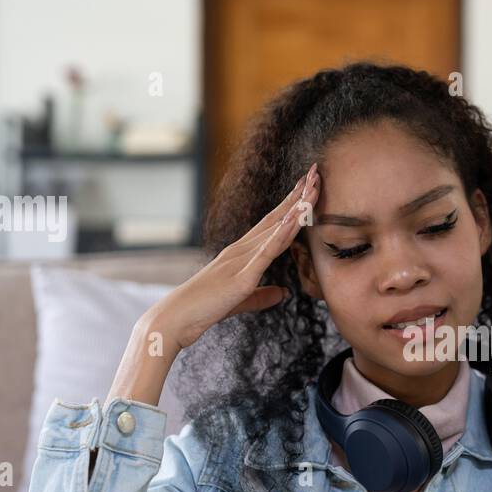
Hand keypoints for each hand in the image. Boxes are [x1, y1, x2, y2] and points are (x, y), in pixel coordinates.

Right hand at [147, 162, 320, 350]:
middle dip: (298, 196)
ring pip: (275, 229)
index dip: (291, 205)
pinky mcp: (241, 277)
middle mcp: (241, 250)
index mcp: (241, 254)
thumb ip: (262, 296)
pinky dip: (282, 234)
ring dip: (296, 208)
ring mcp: (241, 260)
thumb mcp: (240, 301)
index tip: (307, 187)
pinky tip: (295, 219)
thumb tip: (283, 293)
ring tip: (313, 187)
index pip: (272, 224)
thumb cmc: (203, 308)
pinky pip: (266, 252)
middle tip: (315, 173)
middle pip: (276, 218)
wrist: (175, 318)